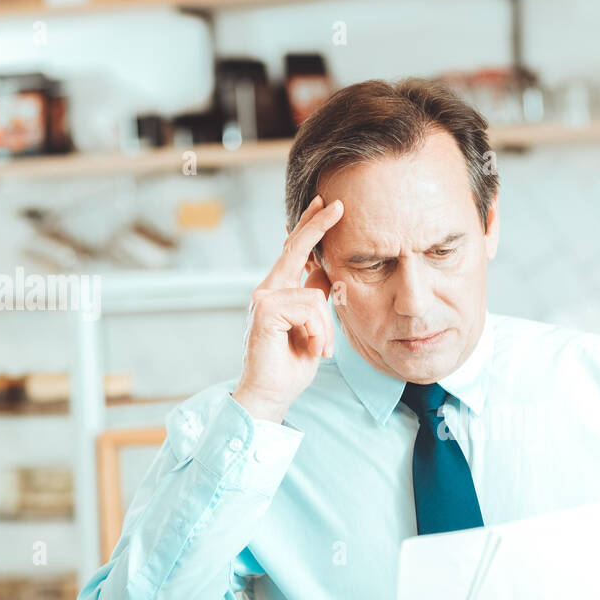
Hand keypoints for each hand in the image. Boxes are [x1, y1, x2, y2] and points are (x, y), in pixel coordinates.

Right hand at [233, 194, 344, 423]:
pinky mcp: (265, 310)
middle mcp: (266, 290)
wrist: (271, 395)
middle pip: (295, 248)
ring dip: (325, 328)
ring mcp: (262, 298)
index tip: (328, 206)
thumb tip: (327, 272)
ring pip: (315, 296)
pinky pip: (309, 309)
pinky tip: (311, 349)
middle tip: (337, 203)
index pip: (295, 252)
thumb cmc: (290, 366)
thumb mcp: (312, 328)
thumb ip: (315, 300)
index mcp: (278, 292)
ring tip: (319, 349)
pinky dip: (317, 332)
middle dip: (317, 226)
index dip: (311, 228)